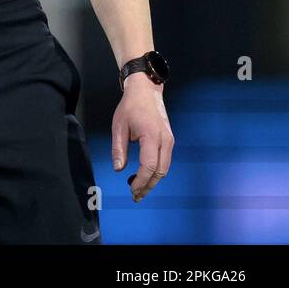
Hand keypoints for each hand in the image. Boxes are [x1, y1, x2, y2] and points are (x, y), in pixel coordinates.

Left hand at [112, 71, 173, 202]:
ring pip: (164, 168)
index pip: (149, 166)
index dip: (141, 181)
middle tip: (135, 196)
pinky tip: (144, 175)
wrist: (146, 91)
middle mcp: (164, 141)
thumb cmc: (130, 107)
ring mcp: (169, 141)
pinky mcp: (169, 140)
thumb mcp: (119, 126)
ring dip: (153, 180)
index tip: (131, 190)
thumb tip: (118, 169)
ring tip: (139, 189)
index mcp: (151, 136)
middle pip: (160, 171)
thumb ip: (119, 148)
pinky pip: (164, 161)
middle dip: (148, 185)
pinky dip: (156, 171)